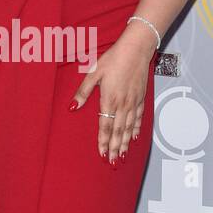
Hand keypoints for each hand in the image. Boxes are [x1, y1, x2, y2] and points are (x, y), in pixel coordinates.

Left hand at [70, 23, 156, 162]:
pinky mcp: (141, 98)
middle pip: (118, 131)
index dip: (102, 141)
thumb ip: (83, 92)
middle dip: (114, 148)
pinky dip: (136, 130)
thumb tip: (72, 107)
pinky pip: (138, 118)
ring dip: (124, 143)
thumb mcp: (93, 73)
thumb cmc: (113, 59)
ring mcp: (133, 102)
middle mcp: (122, 104)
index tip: (101, 154)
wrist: (136, 49)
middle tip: (112, 163)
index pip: (105, 126)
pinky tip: (133, 138)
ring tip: (121, 156)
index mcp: (109, 99)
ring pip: (128, 128)